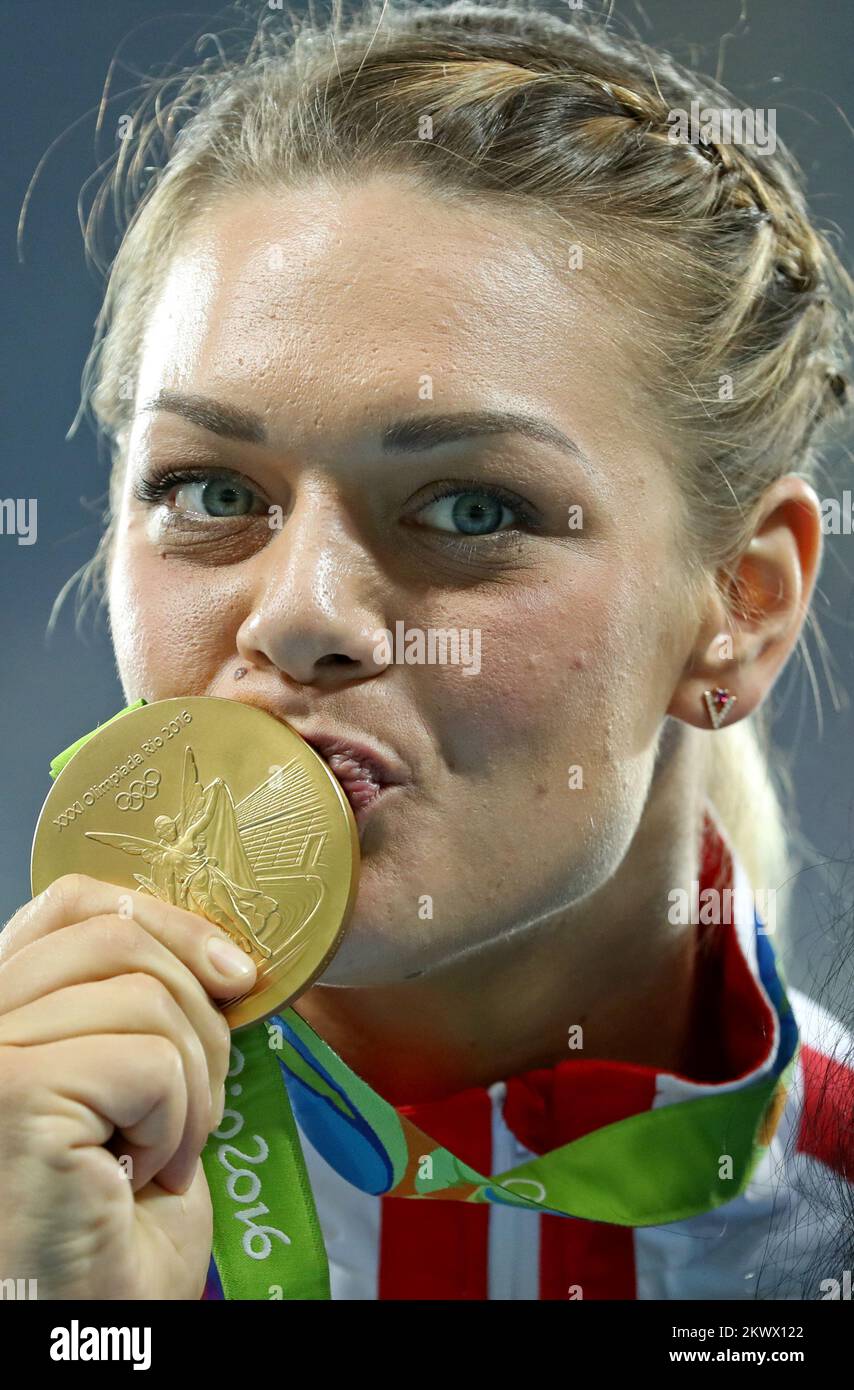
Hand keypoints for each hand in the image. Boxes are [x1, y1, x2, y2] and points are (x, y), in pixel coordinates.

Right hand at [0, 873, 256, 1299]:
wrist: (88, 1330)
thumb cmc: (109, 1232)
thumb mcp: (131, 1089)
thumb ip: (140, 1005)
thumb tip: (220, 953)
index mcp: (2, 1011)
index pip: (76, 903)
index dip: (169, 921)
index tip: (235, 973)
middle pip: (118, 934)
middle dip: (197, 1015)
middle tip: (190, 1110)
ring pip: (145, 995)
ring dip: (190, 1086)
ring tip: (157, 1155)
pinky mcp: (14, 1092)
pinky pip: (152, 1060)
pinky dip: (177, 1123)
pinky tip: (141, 1176)